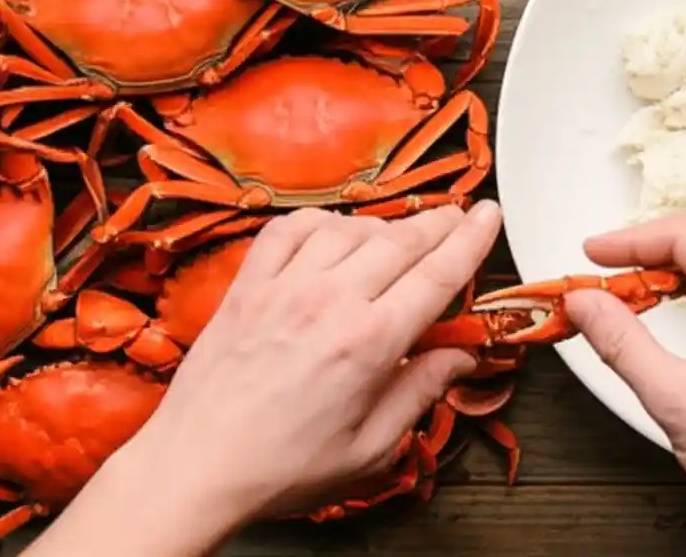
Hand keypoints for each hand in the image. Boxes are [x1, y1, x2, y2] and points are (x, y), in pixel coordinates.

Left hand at [23, 203, 502, 556]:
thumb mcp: (370, 447)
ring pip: (350, 228)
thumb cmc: (280, 467)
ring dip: (384, 225)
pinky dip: (320, 221)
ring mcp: (284, 286)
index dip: (471, 239)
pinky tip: (334, 232)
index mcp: (369, 343)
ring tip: (402, 235)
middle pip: (401, 241)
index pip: (437, 273)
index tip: (489, 217)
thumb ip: (421, 392)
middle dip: (439, 223)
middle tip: (459, 217)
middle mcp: (328, 302)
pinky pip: (289, 230)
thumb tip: (461, 357)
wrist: (196, 466)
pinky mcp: (247, 285)